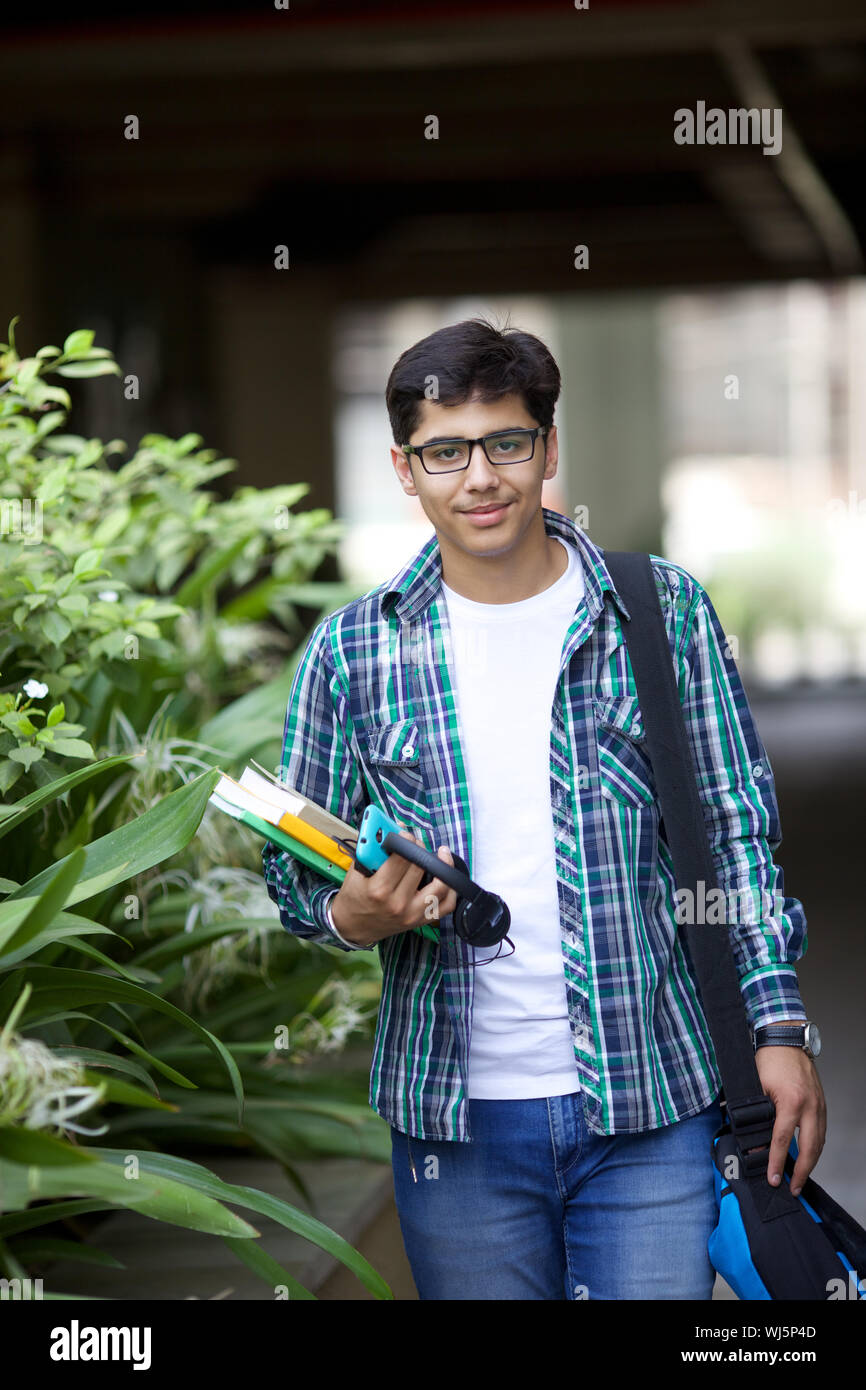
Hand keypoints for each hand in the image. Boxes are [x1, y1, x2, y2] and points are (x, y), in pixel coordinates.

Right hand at [330, 824, 457, 947]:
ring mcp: (411, 914)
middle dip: (420, 849)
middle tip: (416, 843)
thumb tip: (394, 827)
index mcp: (379, 890)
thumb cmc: (354, 896)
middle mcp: (398, 904)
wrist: (353, 926)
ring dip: (444, 867)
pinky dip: (450, 891)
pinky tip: (446, 878)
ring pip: (440, 887)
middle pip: (421, 867)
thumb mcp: (357, 870)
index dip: (405, 840)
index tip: (404, 834)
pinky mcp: (419, 921)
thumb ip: (374, 848)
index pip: (402, 857)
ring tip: (442, 855)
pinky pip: (445, 906)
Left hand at [754, 1045, 826, 1194]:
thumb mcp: (756, 1088)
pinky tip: (809, 1156)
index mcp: (792, 1102)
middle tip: (792, 1189)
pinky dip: (816, 1147)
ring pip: (820, 1142)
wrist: (785, 1038)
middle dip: (802, 1173)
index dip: (777, 1163)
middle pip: (810, 1149)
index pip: (782, 1141)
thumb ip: (755, 1116)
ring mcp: (818, 1105)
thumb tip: (752, 1142)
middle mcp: (810, 1106)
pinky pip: (822, 1131)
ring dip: (812, 1163)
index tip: (773, 1179)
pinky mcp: (821, 1103)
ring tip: (800, 1179)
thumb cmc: (768, 1059)